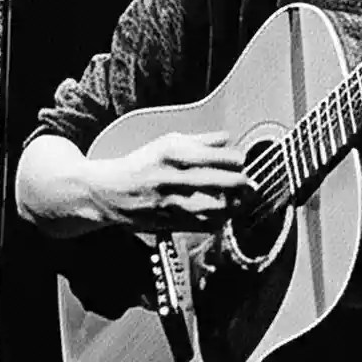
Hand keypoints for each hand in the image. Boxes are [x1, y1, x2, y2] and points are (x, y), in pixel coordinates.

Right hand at [89, 131, 254, 232]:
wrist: (111, 192)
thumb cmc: (142, 164)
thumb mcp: (166, 143)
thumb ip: (199, 140)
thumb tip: (227, 138)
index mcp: (172, 154)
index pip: (212, 156)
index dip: (233, 159)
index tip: (242, 160)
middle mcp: (172, 177)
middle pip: (215, 181)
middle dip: (239, 183)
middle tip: (250, 183)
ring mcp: (171, 202)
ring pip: (211, 206)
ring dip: (232, 204)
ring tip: (243, 200)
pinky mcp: (170, 222)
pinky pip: (201, 224)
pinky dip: (218, 220)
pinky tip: (226, 215)